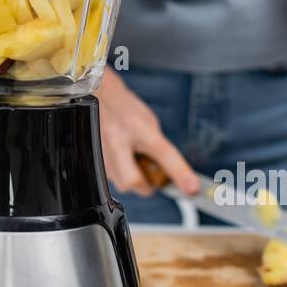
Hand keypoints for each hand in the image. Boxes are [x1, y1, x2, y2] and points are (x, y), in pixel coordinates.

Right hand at [96, 66, 199, 197]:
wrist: (100, 98)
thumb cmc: (126, 109)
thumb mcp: (149, 123)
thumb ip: (160, 150)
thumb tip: (172, 175)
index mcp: (136, 126)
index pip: (163, 153)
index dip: (179, 173)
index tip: (192, 188)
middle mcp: (116, 139)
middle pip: (134, 180)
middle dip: (146, 184)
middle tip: (151, 175)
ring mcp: (101, 151)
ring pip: (122, 183)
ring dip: (134, 179)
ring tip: (134, 159)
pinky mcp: (93, 159)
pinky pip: (114, 178)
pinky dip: (123, 174)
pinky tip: (123, 159)